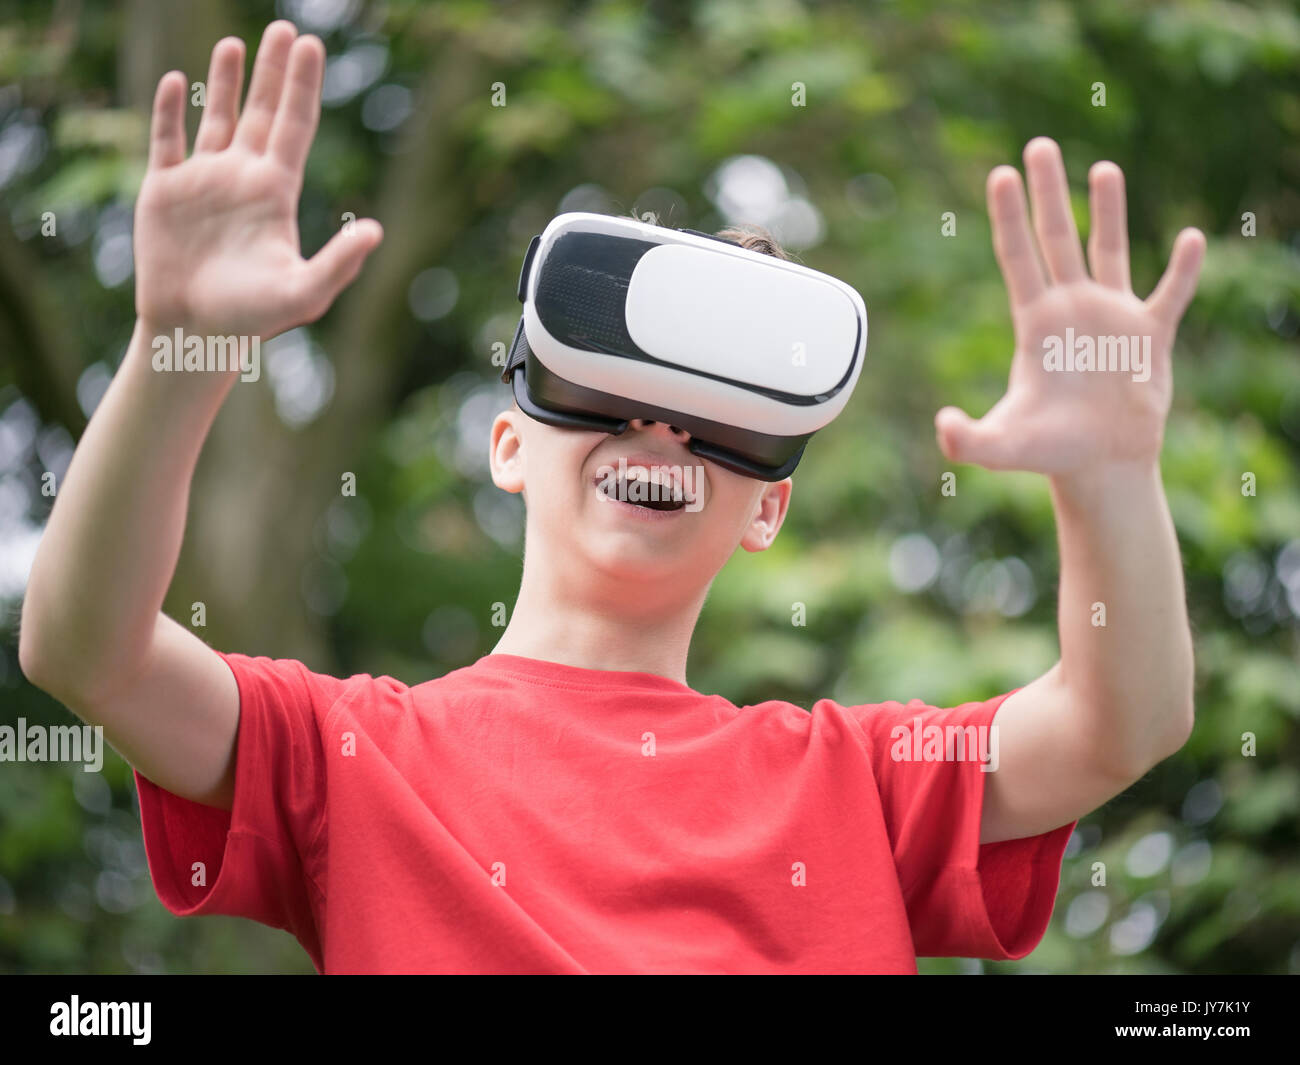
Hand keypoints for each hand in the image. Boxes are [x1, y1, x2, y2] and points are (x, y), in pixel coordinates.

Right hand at [134, 21, 382, 342]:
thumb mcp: (303, 292)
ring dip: (225, 82)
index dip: (302, 86)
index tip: (310, 45)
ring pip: (216, 119)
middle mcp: (242, 178)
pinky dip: (168, 111)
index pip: (294, 126)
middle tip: (286, 29)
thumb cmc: (252, 318)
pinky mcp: (163, 192)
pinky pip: (165, 141)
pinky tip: (174, 82)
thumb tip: (376, 231)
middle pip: (262, 113)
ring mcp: (203, 182)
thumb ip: (340, 262)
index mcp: (275, 192)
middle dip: (273, 72)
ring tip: (235, 43)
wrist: (193, 334)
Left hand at [934, 137, 1203, 475]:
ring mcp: (1110, 316)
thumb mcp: (1003, 446)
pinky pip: (1169, 292)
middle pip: (1056, 238)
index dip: (1008, 216)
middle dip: (1048, 192)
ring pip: (1107, 250)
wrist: (1100, 464)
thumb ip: (968, 438)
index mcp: (1035, 323)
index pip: (1017, 257)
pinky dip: (1183, 268)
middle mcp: (1070, 308)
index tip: (999, 173)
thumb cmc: (1050, 451)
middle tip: (1038, 144)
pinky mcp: (1149, 334)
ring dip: (1106, 211)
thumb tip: (943, 425)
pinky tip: (1191, 237)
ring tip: (1101, 169)